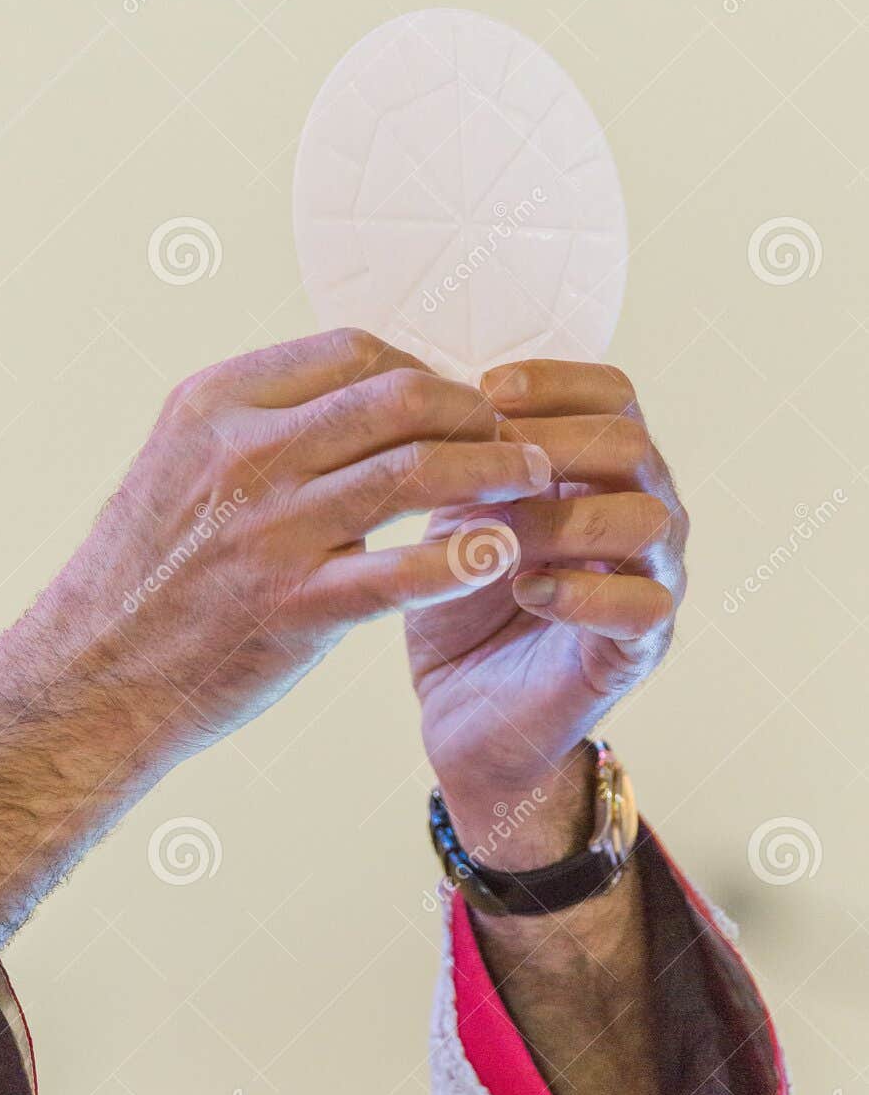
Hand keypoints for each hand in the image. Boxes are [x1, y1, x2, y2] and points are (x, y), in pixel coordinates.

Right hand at [0, 329, 550, 1022]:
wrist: (89, 675)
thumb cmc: (145, 570)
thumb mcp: (181, 463)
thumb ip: (260, 423)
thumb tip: (356, 395)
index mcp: (216, 403)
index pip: (355, 349)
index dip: (427, 366)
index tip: (457, 397)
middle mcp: (244, 453)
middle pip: (399, 395)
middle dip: (476, 408)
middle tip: (514, 434)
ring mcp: (269, 531)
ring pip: (416, 470)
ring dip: (494, 469)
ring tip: (535, 483)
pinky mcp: (294, 609)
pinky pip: (404, 573)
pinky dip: (464, 558)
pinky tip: (500, 554)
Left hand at [406, 359, 687, 865]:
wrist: (465, 712)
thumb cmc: (460, 605)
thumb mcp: (455, 517)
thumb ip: (466, 460)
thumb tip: (443, 389)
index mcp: (603, 471)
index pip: (612, 396)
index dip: (555, 382)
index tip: (485, 390)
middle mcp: (644, 512)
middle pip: (634, 444)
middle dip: (555, 442)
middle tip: (491, 457)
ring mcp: (652, 579)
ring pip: (647, 519)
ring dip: (565, 518)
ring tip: (501, 534)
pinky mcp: (642, 645)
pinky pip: (642, 606)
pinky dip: (582, 593)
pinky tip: (526, 590)